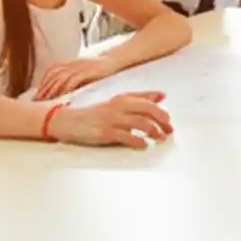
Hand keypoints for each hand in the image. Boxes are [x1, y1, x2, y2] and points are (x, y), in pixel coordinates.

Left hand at [34, 57, 119, 100]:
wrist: (113, 59)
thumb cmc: (97, 67)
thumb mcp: (82, 69)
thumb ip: (71, 76)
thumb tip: (61, 89)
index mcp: (69, 62)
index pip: (51, 72)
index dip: (42, 83)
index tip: (36, 95)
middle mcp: (72, 63)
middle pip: (52, 76)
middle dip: (43, 89)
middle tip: (35, 102)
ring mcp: (79, 67)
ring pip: (60, 79)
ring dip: (51, 90)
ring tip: (44, 102)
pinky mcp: (86, 71)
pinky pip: (72, 81)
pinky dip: (65, 88)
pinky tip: (60, 97)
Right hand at [48, 92, 172, 147]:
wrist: (71, 121)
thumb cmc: (97, 114)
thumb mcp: (118, 102)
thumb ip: (139, 98)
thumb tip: (161, 95)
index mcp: (123, 98)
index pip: (147, 100)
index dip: (161, 110)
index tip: (169, 120)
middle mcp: (119, 106)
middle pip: (147, 110)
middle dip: (161, 120)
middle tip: (168, 130)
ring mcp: (112, 119)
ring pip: (140, 122)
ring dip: (153, 132)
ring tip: (159, 138)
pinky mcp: (106, 132)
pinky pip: (127, 136)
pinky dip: (138, 141)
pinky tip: (144, 145)